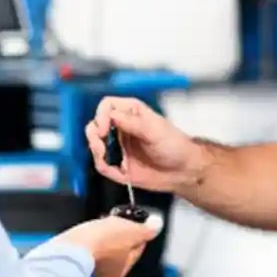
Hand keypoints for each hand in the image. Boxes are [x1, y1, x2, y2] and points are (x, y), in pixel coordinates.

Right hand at [54, 215, 161, 276]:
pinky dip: (93, 236)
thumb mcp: (132, 232)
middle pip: (121, 247)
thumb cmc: (101, 242)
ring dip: (106, 233)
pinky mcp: (78, 256)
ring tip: (104, 224)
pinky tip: (93, 229)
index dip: (138, 232)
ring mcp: (90, 264)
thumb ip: (147, 230)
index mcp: (121, 270)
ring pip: (105, 245)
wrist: (73, 243)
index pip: (137, 249)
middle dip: (120, 232)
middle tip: (118, 221)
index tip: (136, 222)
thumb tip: (157, 225)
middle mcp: (105, 272)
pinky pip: (91, 244)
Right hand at [85, 96, 203, 193]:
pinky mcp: (119, 165)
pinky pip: (102, 164)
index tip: (103, 129)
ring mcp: (119, 147)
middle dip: (93, 135)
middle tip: (100, 146)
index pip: (106, 106)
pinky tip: (116, 169)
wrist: (183, 171)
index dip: (101, 116)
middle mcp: (121, 128)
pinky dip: (103, 165)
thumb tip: (111, 115)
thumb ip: (133, 122)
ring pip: (95, 145)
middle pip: (95, 125)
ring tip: (104, 156)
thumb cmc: (175, 145)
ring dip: (96, 150)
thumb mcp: (155, 130)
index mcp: (131, 113)